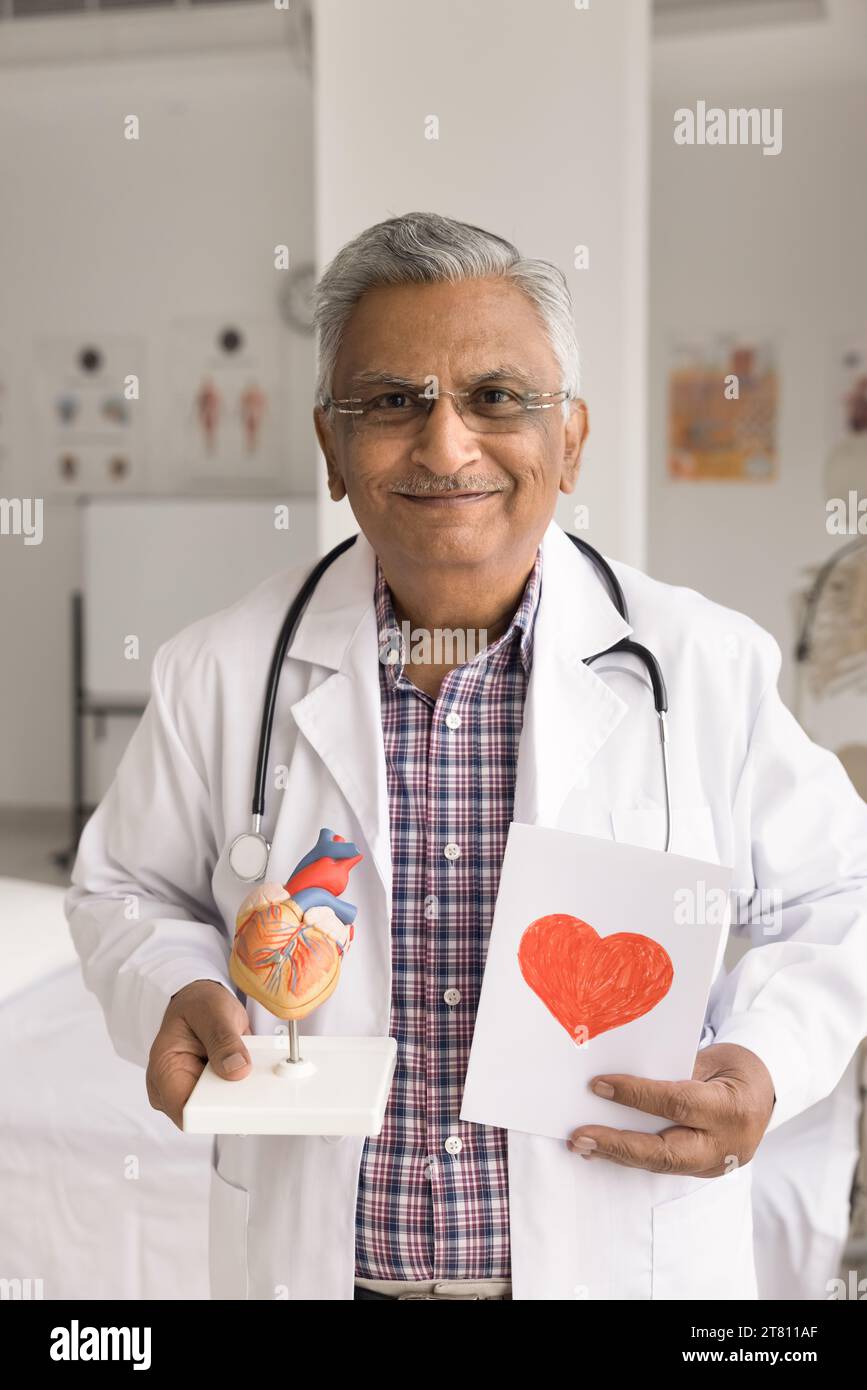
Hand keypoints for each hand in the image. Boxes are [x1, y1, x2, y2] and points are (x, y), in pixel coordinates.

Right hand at [146, 980, 251, 1130]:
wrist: (201, 1002)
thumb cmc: (197, 1005)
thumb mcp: (211, 1012)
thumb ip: (223, 1040)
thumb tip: (238, 1070)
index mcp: (164, 1071)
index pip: (186, 1112)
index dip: (214, 1110)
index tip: (240, 1095)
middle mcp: (175, 1089)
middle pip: (208, 1114)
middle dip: (234, 1099)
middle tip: (253, 1074)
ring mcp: (194, 1093)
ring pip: (224, 1110)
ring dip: (243, 1091)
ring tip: (251, 1064)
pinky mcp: (212, 1092)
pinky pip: (233, 1099)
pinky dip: (246, 1086)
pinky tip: (252, 1069)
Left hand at [567, 1043, 774, 1176]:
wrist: (769, 1091)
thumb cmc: (736, 1066)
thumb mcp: (712, 1058)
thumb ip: (676, 1072)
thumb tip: (625, 1077)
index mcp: (730, 1108)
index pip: (676, 1103)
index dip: (635, 1095)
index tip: (598, 1086)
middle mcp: (725, 1143)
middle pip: (666, 1152)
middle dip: (619, 1145)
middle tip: (580, 1137)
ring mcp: (717, 1163)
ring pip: (661, 1165)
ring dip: (618, 1155)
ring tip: (582, 1145)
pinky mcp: (706, 1171)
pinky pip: (665, 1166)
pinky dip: (634, 1157)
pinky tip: (605, 1150)